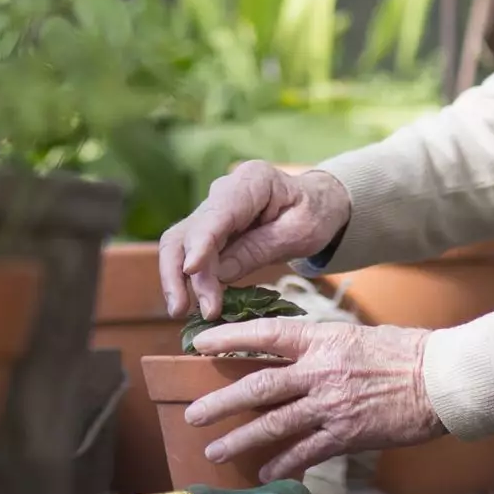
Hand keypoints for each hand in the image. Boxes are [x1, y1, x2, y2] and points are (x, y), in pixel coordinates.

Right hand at [159, 161, 351, 320]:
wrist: (318, 204)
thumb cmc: (314, 214)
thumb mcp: (299, 234)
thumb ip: (259, 249)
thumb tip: (217, 274)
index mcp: (252, 181)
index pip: (217, 213)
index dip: (201, 242)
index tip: (191, 270)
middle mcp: (223, 192)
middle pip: (188, 230)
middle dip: (181, 271)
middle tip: (186, 309)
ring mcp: (212, 211)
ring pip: (178, 243)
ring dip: (175, 278)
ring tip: (180, 311)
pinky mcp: (209, 230)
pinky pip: (188, 253)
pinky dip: (185, 279)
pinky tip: (190, 303)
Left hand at [182, 318, 446, 480]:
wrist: (441, 378)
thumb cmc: (405, 351)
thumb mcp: (356, 335)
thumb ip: (322, 346)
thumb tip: (292, 355)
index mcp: (322, 338)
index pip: (265, 335)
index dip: (228, 339)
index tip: (197, 345)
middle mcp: (320, 371)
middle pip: (258, 387)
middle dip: (220, 402)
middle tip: (192, 414)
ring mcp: (332, 404)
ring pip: (274, 424)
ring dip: (240, 439)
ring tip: (214, 450)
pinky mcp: (347, 433)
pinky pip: (306, 452)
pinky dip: (282, 463)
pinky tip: (264, 472)